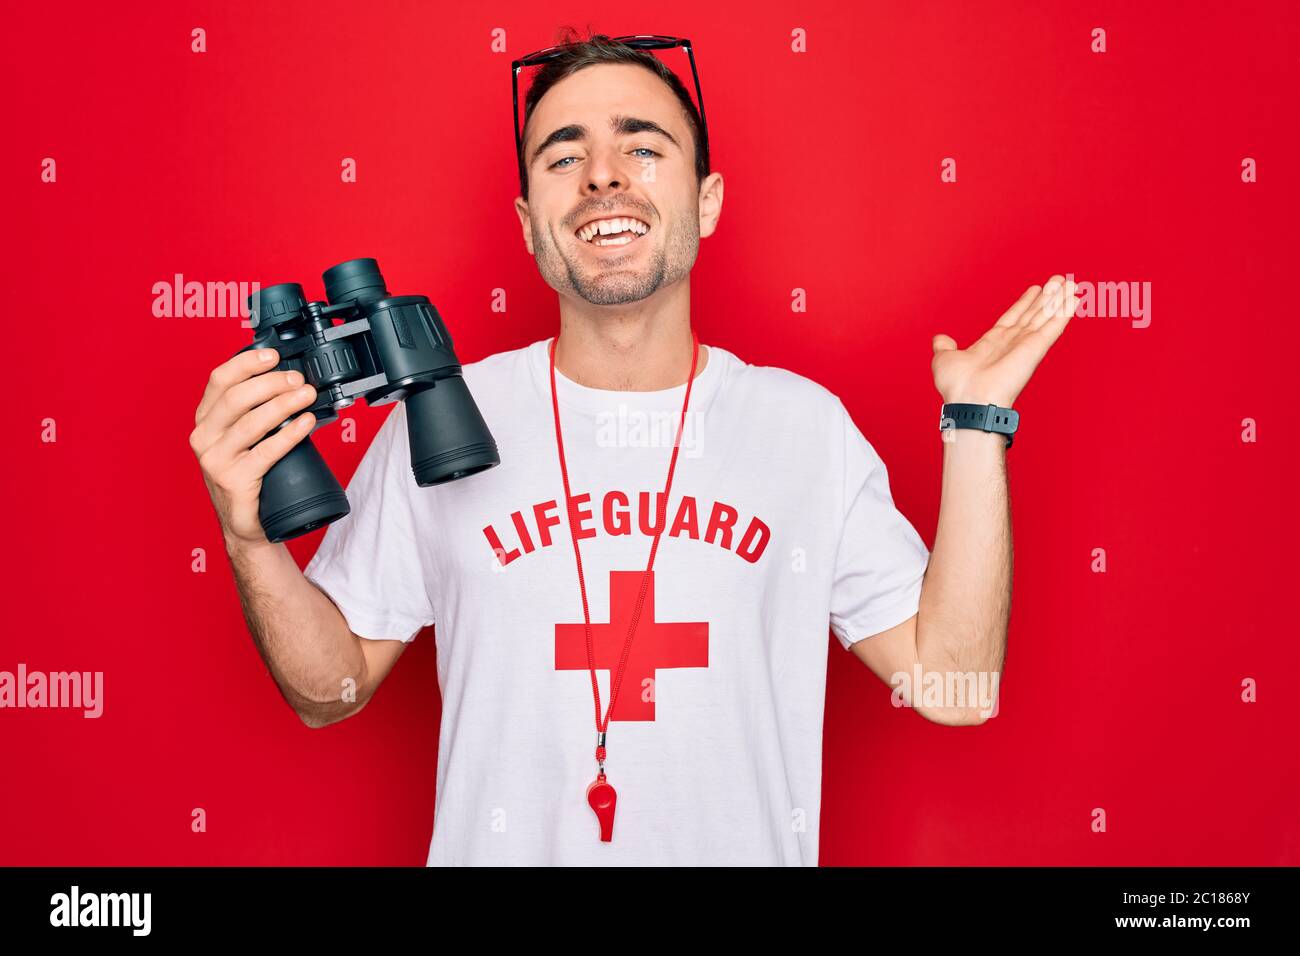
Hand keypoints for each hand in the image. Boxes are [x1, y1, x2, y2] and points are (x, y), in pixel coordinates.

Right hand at [189, 348, 318, 546]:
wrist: (248, 524)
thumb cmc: (251, 476)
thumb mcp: (245, 438)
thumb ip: (255, 411)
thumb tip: (292, 382)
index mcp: (206, 420)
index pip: (220, 380)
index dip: (247, 363)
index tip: (273, 355)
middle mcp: (205, 437)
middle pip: (237, 397)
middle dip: (272, 382)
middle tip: (299, 380)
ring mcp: (216, 459)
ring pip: (252, 421)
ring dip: (284, 403)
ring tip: (307, 395)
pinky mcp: (233, 479)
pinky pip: (266, 451)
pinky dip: (290, 433)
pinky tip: (306, 422)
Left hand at [931, 274, 1077, 407]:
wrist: (969, 399)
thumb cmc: (957, 387)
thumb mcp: (944, 360)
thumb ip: (945, 347)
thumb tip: (940, 339)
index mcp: (992, 344)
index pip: (1012, 319)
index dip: (1024, 303)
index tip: (1036, 290)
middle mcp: (1011, 344)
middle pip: (1033, 315)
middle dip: (1046, 298)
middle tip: (1059, 280)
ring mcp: (1025, 345)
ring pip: (1045, 317)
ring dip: (1058, 300)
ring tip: (1069, 282)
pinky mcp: (1036, 349)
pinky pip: (1053, 326)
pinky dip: (1064, 312)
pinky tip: (1074, 298)